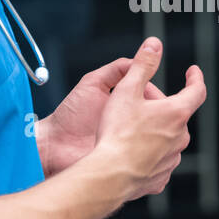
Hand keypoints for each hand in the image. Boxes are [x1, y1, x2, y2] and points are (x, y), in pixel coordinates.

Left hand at [38, 56, 166, 176]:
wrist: (54, 147)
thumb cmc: (69, 116)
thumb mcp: (92, 84)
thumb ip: (115, 69)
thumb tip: (138, 59)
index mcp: (122, 103)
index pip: (149, 97)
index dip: (157, 98)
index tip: (162, 101)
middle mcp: (127, 123)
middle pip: (155, 118)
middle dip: (162, 118)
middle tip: (164, 120)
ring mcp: (127, 142)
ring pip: (154, 139)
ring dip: (159, 138)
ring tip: (158, 137)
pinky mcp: (125, 159)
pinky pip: (146, 157)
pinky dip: (154, 154)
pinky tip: (152, 151)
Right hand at [89, 37, 205, 201]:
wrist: (109, 175)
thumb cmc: (116, 132)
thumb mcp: (127, 91)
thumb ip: (142, 65)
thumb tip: (154, 43)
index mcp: (177, 114)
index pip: (196, 91)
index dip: (195, 78)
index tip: (192, 71)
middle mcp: (180, 138)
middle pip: (175, 114)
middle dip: (160, 105)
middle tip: (135, 101)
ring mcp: (171, 160)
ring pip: (167, 138)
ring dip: (154, 130)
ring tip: (129, 129)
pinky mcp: (160, 178)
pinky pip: (157, 160)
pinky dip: (147, 153)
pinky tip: (129, 153)